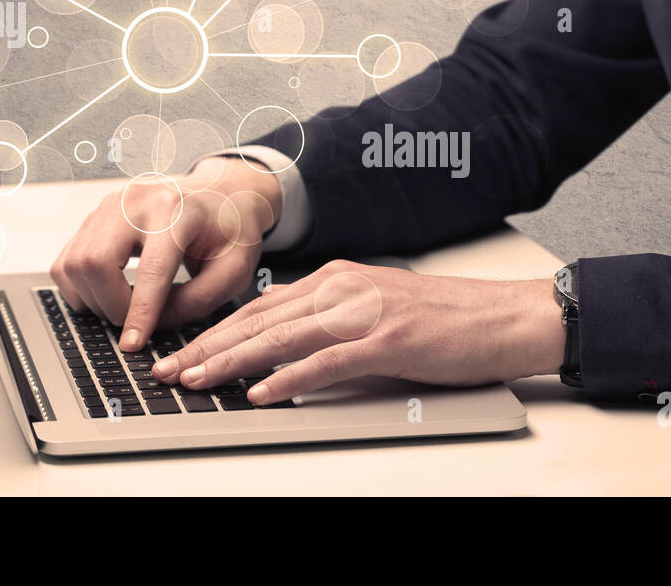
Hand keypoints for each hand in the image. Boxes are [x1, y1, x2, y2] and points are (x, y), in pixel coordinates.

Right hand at [51, 156, 281, 351]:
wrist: (221, 196)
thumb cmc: (231, 233)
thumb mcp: (232, 271)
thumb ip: (194, 303)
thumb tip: (149, 329)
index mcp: (177, 211)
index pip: (150, 270)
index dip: (139, 313)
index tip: (132, 345)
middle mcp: (136, 202)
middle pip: (96, 263)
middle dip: (110, 306)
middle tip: (134, 324)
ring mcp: (110, 206)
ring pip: (75, 264)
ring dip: (93, 300)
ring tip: (124, 308)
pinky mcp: (94, 217)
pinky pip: (66, 262)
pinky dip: (80, 289)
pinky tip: (107, 294)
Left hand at [151, 260, 564, 404]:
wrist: (501, 318)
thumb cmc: (444, 319)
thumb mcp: (376, 307)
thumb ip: (330, 317)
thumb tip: (282, 339)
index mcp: (337, 278)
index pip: (260, 306)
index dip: (215, 330)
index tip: (181, 351)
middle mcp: (343, 288)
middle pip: (259, 320)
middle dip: (207, 346)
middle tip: (168, 370)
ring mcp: (364, 312)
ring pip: (281, 338)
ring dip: (232, 361)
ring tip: (196, 381)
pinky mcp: (387, 340)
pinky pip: (326, 362)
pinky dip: (288, 379)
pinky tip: (262, 393)